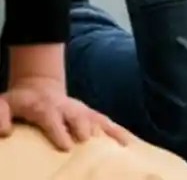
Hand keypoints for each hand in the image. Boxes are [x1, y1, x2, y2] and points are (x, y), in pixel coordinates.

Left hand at [0, 76, 130, 150]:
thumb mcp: (4, 103)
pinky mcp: (90, 114)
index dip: (60, 131)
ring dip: (106, 130)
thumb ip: (1, 114)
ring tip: (118, 144)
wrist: (40, 87)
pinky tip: (127, 143)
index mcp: (45, 106)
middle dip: (84, 128)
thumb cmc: (21, 101)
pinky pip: (106, 121)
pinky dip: (117, 131)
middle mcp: (66, 107)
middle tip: (88, 142)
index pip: (52, 118)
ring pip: (96, 118)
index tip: (66, 145)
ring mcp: (80, 110)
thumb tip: (5, 131)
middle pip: (78, 116)